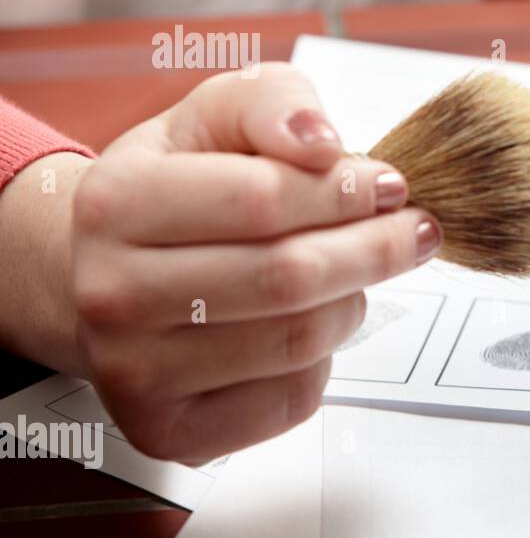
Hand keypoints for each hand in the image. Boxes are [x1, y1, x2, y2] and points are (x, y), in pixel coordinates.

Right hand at [4, 64, 439, 463]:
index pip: (262, 200)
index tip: (390, 186)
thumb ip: (276, 104)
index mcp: (116, 204)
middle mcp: (112, 295)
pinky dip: (324, 360)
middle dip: (373, 250)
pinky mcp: (173, 432)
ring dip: (352, 301)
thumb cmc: (175, 189)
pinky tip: (310, 323)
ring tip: (354, 273)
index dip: (345, 192)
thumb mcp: (219, 114)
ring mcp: (135, 374)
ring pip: (300, 342)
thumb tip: (321, 141)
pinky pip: (292, 400)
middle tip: (414, 232)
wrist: (108, 273)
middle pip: (288, 279)